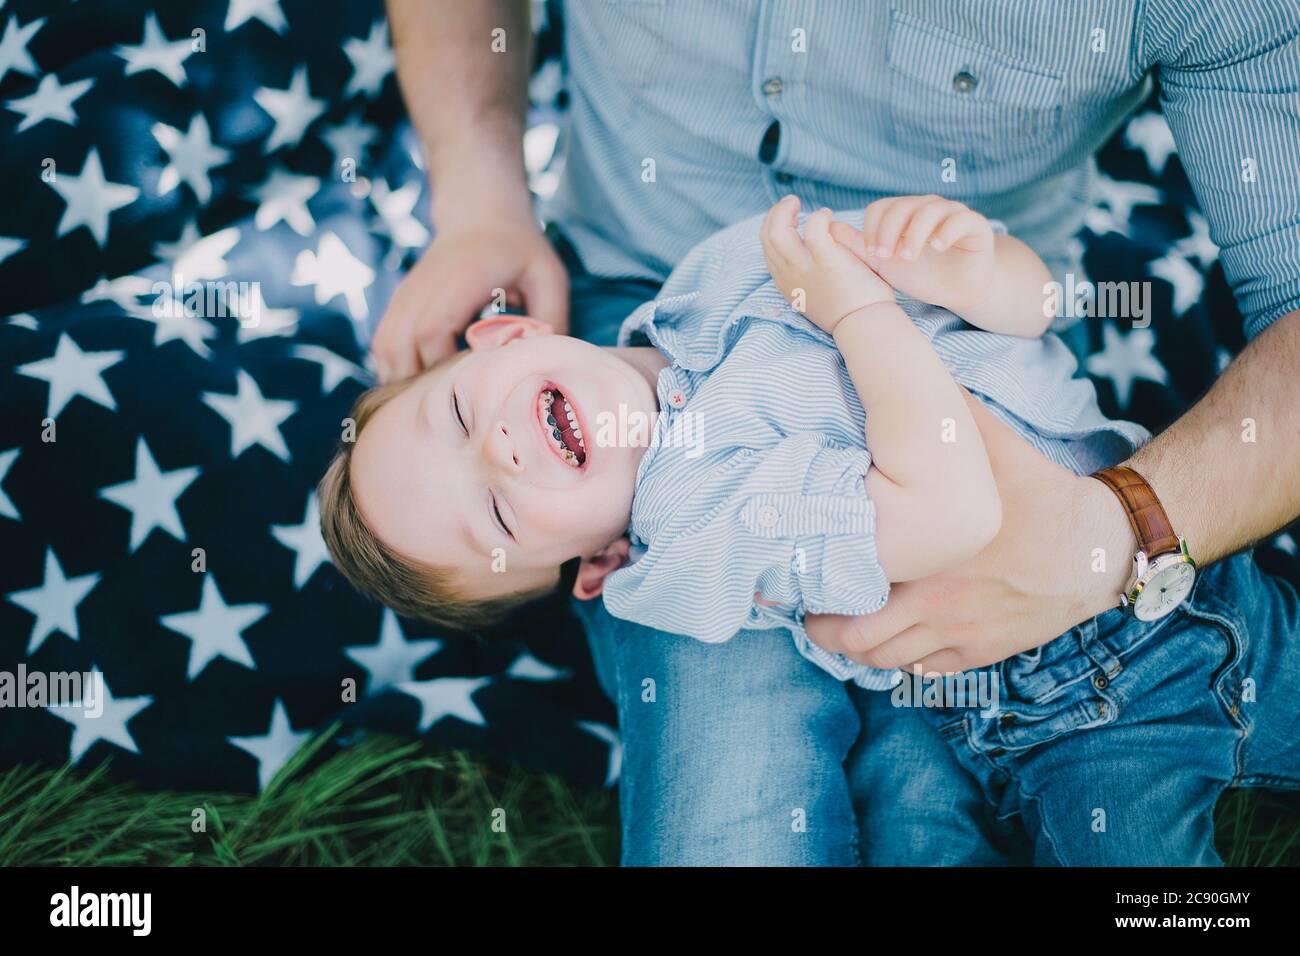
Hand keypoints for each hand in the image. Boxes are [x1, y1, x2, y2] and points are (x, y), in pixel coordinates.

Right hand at [370, 214, 568, 381]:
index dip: (445, 367)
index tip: (472, 387)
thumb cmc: (519, 250)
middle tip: (457, 405)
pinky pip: (382, 345)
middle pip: (401, 347)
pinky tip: (421, 384)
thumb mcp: (548, 277)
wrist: (480, 214)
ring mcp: (406, 294)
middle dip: (424, 384)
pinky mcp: (399, 303)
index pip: (433, 330)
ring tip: (439, 399)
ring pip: (385, 349)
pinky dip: (394, 369)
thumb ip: (551, 319)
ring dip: (405, 380)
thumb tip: (544, 367)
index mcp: (461, 279)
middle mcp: (424, 286)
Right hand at [760, 196, 894, 335]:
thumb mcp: (814, 298)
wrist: (864, 326)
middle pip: (766, 236)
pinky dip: (818, 216)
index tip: (789, 221)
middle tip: (791, 204)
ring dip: (785, 210)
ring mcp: (804, 267)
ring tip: (798, 203)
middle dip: (774, 214)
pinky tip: (828, 217)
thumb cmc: (849, 312)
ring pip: (778, 229)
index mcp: (785, 283)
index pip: (767, 249)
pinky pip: (813, 226)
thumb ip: (806, 277)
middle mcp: (789, 275)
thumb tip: (811, 258)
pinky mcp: (825, 260)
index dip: (773, 229)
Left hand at [804, 392, 1137, 673]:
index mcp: (924, 555)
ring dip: (857, 649)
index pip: (847, 583)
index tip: (795, 567)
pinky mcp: (979, 652)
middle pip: (854, 641)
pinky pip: (922, 671)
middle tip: (810, 608)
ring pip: (884, 662)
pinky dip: (898, 660)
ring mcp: (956, 634)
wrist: (1097, 545)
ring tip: (843, 624)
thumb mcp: (984, 441)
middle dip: (823, 628)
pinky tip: (891, 638)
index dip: (812, 581)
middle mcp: (933, 603)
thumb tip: (897, 363)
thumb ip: (938, 411)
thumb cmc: (1036, 490)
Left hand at [830, 195, 995, 316]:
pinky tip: (935, 247)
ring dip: (914, 233)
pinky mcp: (975, 224)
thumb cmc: (920, 276)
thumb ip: (859, 247)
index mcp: (905, 213)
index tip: (871, 254)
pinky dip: (945, 231)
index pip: (882, 208)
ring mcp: (952, 213)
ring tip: (907, 257)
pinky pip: (960, 218)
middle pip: (902, 207)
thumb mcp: (885, 264)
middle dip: (889, 232)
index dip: (873, 229)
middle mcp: (927, 207)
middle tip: (885, 257)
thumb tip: (829, 229)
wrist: (956, 292)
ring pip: (929, 210)